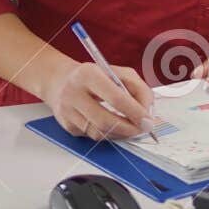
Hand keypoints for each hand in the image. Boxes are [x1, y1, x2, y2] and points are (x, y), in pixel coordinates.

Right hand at [40, 57, 155, 140]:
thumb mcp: (117, 72)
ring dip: (120, 134)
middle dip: (129, 129)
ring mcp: (67, 111)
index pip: (116, 98)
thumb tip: (148, 111)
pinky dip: (109, 134)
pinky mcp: (67, 126)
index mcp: (88, 74)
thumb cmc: (94, 76)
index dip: (135, 112)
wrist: (60, 81)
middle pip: (106, 121)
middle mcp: (74, 93)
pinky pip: (93, 136)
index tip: (149, 120)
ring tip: (131, 127)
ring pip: (100, 133)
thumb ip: (138, 88)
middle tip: (143, 129)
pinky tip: (114, 126)